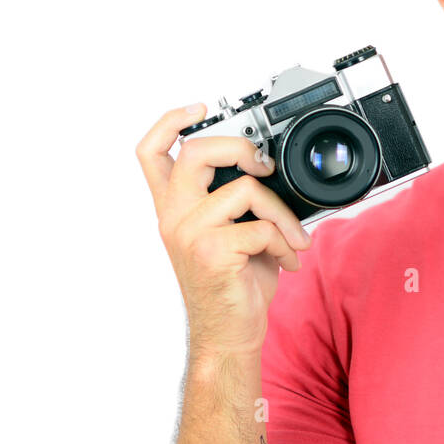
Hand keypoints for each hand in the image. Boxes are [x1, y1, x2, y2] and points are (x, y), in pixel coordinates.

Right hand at [136, 103, 311, 358]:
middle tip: (264, 166)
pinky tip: (287, 260)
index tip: (198, 109)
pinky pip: (262, 227)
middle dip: (241, 148)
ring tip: (293, 237)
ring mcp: (190, 233)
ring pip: (244, 189)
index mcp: (174, 208)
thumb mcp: (232, 233)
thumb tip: (269, 170)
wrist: (230, 334)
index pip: (151, 153)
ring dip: (282, 212)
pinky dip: (285, 242)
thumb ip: (236, 199)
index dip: (170, 122)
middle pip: (195, 151)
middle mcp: (174, 217)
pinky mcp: (212, 252)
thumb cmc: (234, 285)